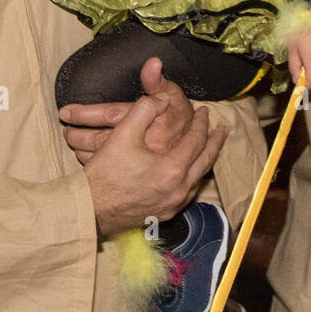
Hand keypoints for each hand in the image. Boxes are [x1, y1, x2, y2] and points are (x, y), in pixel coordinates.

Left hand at [58, 57, 195, 165]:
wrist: (196, 148)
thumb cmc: (180, 116)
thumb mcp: (173, 95)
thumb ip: (157, 81)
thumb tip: (152, 63)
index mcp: (148, 123)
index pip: (109, 115)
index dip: (85, 113)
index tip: (66, 111)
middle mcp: (141, 146)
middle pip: (99, 140)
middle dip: (77, 134)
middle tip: (65, 128)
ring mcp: (137, 164)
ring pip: (101, 158)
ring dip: (81, 149)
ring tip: (71, 139)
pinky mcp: (134, 176)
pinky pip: (107, 171)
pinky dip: (93, 163)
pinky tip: (86, 155)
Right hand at [83, 93, 227, 236]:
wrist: (89, 210)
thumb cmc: (104, 174)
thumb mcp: (123, 134)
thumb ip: (145, 109)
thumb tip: (162, 97)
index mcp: (172, 169)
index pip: (196, 140)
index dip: (201, 123)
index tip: (204, 111)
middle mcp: (178, 190)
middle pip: (206, 161)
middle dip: (215, 142)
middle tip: (221, 129)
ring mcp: (173, 205)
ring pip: (199, 179)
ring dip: (206, 161)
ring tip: (209, 149)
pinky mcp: (164, 214)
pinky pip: (188, 193)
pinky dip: (194, 178)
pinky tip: (191, 173)